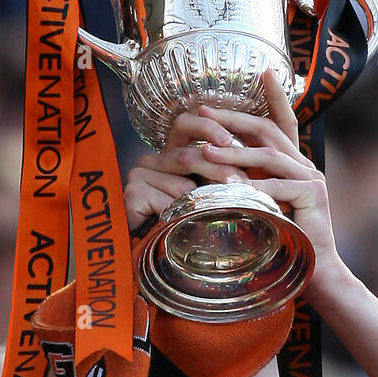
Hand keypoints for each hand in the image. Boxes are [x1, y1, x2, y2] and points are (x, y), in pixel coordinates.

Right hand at [123, 111, 249, 230]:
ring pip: (182, 187)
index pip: (185, 125)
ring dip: (197, 206)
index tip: (228, 140)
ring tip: (198, 222)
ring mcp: (138, 176)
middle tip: (240, 182)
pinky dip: (179, 218)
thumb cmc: (179, 224)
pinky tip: (176, 227)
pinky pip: (168, 204)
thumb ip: (214, 180)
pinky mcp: (132, 194)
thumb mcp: (201, 196)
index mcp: (168, 156)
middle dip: (218, 169)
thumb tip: (245, 174)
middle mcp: (150, 161)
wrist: (148, 251)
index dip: (207, 127)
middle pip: (188, 156)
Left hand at [191, 70, 342, 290]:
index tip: (261, 72)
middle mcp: (306, 165)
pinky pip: (276, 185)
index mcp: (296, 164)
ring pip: (268, 155)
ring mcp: (312, 178)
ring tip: (205, 149)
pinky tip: (228, 185)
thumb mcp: (263, 206)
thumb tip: (216, 167)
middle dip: (234, 119)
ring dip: (234, 151)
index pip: (284, 122)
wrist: (316, 273)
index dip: (275, 96)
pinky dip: (251, 184)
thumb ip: (249, 184)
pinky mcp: (313, 195)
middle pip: (268, 130)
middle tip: (204, 111)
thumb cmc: (284, 243)